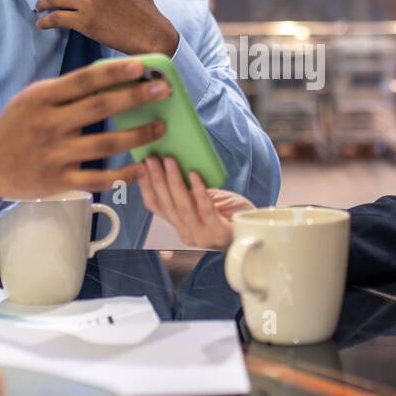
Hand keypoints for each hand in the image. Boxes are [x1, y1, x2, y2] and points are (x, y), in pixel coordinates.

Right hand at [0, 59, 169, 207]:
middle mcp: (48, 124)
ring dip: (138, 135)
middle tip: (164, 91)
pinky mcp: (58, 181)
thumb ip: (66, 91)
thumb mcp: (32, 99)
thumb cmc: (17, 126)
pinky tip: (142, 168)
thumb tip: (112, 80)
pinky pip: (98, 179)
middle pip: (100, 108)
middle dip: (136, 97)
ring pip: (105, 144)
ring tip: (160, 127)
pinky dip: (123, 175)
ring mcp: (54, 154)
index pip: (84, 80)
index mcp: (41, 97)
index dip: (115, 72)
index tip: (142, 67)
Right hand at [138, 156, 253, 249]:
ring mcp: (202, 236)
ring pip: (182, 207)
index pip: (156, 207)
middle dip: (157, 179)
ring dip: (174, 181)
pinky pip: (205, 209)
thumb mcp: (203, 200)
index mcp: (180, 225)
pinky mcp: (219, 233)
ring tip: (170, 161)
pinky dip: (198, 191)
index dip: (145, 187)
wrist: (256, 228)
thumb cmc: (230, 212)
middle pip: (167, 205)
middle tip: (152, 159)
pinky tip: (194, 175)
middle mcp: (187, 233)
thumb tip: (171, 161)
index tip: (139, 167)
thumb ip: (187, 191)